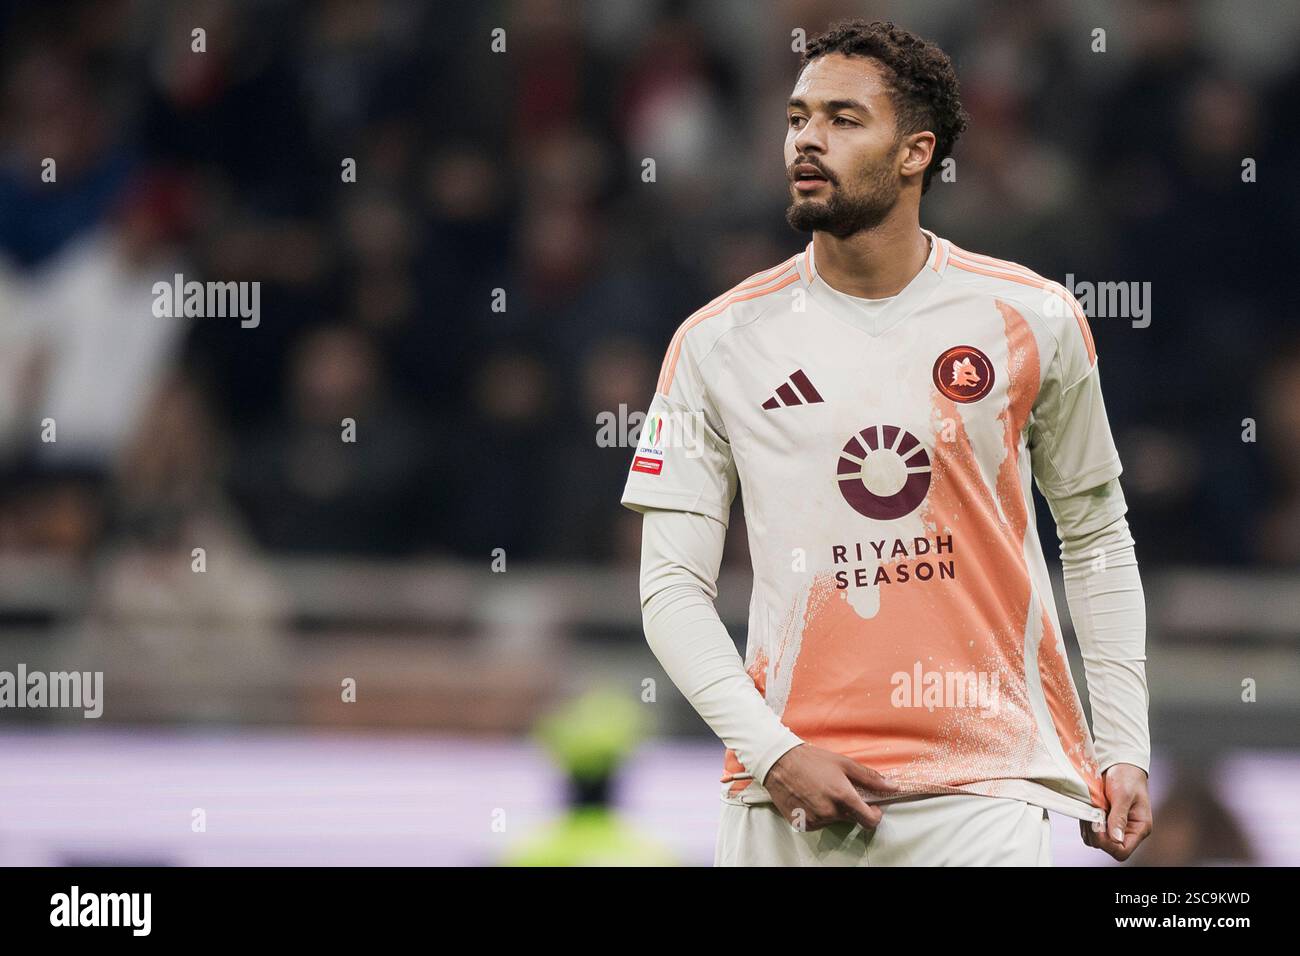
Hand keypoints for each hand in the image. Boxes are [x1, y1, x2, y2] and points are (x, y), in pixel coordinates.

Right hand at [763, 743, 900, 832]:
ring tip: (820, 791)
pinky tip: (811, 798)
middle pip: (852, 819)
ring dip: (833, 810)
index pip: (870, 820)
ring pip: (834, 821)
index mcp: (843, 796)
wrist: (779, 762)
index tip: (873, 808)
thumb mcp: (844, 763)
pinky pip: (819, 823)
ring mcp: (815, 820)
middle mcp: (830, 812)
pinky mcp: (803, 823)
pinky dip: (818, 814)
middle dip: (850, 807)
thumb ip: (870, 778)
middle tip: (838, 790)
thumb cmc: (810, 760)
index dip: (875, 815)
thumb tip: (892, 787)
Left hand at [1079, 763, 1152, 860]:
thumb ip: (1119, 817)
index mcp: (1139, 828)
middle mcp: (1126, 831)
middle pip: (1107, 847)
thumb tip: (1115, 839)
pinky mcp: (1101, 820)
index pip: (1122, 851)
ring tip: (1092, 808)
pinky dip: (1085, 820)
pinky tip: (1089, 807)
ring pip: (1094, 840)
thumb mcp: (1124, 795)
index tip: (1099, 825)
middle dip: (1096, 833)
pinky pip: (1088, 829)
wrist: (1120, 764)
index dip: (1108, 844)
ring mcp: (1113, 826)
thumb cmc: (1127, 777)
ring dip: (1089, 826)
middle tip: (1094, 813)